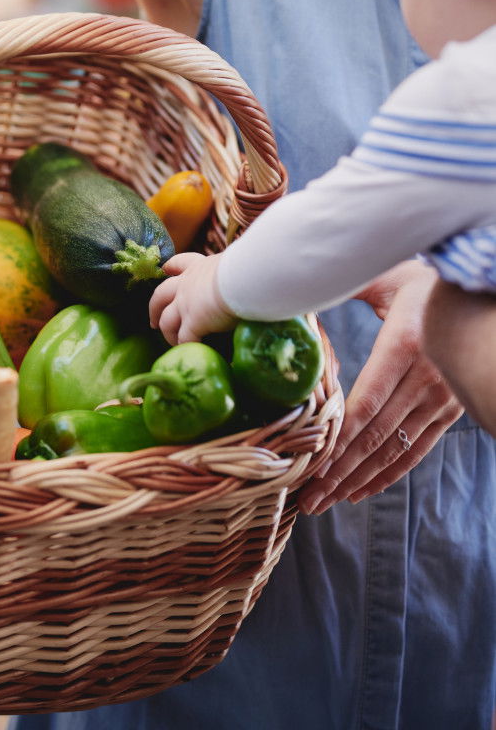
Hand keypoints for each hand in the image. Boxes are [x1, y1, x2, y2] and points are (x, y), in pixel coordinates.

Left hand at [149, 251, 232, 343]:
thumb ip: (227, 273)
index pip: (178, 263)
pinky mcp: (193, 322)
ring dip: (169, 334)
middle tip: (153, 322)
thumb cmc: (241, 268)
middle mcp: (185, 285)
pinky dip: (186, 346)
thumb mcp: (229, 265)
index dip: (170, 267)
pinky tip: (192, 351)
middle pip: (160, 296)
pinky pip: (185, 339)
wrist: (240, 277)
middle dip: (154, 309)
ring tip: (174, 342)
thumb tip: (237, 277)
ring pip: (167, 322)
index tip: (164, 270)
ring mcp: (185, 304)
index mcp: (196, 267)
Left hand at [298, 261, 461, 514]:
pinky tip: (361, 489)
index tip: (310, 466)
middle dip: (338, 471)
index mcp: (404, 344)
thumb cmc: (424, 279)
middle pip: (375, 435)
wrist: (481, 290)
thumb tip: (300, 282)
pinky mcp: (451, 408)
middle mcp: (426, 377)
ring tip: (325, 501)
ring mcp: (442, 397)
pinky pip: (416, 449)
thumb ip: (346, 284)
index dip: (338, 439)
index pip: (365, 403)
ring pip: (394, 448)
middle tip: (307, 500)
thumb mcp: (386, 276)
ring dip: (357, 479)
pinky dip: (388, 473)